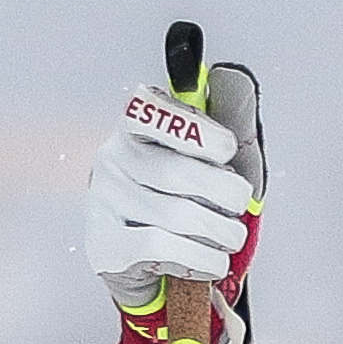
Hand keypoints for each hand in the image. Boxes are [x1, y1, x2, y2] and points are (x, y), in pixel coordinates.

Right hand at [87, 62, 264, 321]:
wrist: (143, 263)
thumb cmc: (180, 204)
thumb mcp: (207, 161)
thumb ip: (222, 126)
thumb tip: (236, 81)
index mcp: (134, 129)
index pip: (155, 114)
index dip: (198, 131)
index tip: (227, 150)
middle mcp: (112, 159)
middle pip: (175, 172)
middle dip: (223, 193)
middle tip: (238, 204)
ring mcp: (104, 202)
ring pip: (176, 215)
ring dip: (220, 231)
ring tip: (231, 237)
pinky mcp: (105, 244)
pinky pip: (163, 247)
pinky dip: (201, 258)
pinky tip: (213, 261)